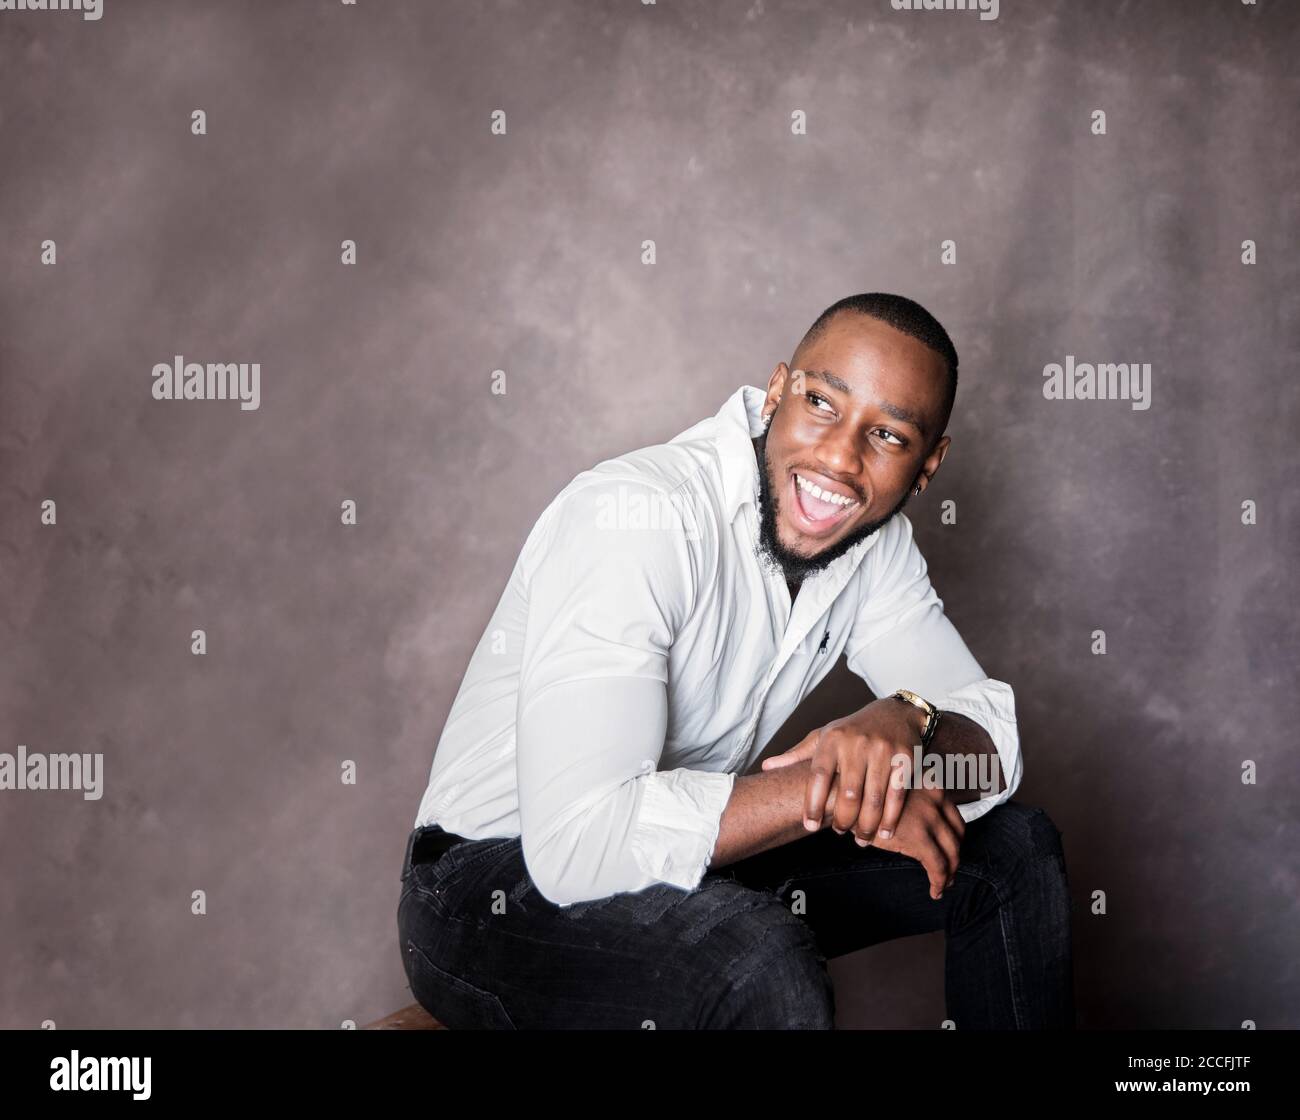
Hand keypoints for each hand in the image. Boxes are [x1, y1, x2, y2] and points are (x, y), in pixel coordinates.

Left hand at [761, 698, 925, 845]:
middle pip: (848, 794)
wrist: (894, 713)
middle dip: (842, 820)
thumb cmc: (852, 730)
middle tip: (839, 831)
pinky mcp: (905, 759)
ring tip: (861, 839)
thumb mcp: (824, 736)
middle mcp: (856, 744)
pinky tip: (883, 833)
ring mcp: (882, 751)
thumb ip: (797, 755)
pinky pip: (896, 796)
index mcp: (832, 740)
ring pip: (873, 799)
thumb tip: (766, 768)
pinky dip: (889, 819)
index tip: (809, 826)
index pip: (818, 776)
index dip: (812, 804)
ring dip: (866, 826)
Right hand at [868, 785, 965, 899]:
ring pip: (951, 852)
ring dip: (950, 872)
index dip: (955, 836)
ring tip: (943, 884)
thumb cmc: (862, 796)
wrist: (844, 799)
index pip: (953, 815)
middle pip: (957, 833)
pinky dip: (939, 881)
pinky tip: (935, 890)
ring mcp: (929, 818)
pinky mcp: (918, 839)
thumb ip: (912, 801)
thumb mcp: (895, 790)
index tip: (949, 849)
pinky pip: (938, 866)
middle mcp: (935, 798)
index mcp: (930, 784)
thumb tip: (919, 826)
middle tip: (949, 870)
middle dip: (954, 854)